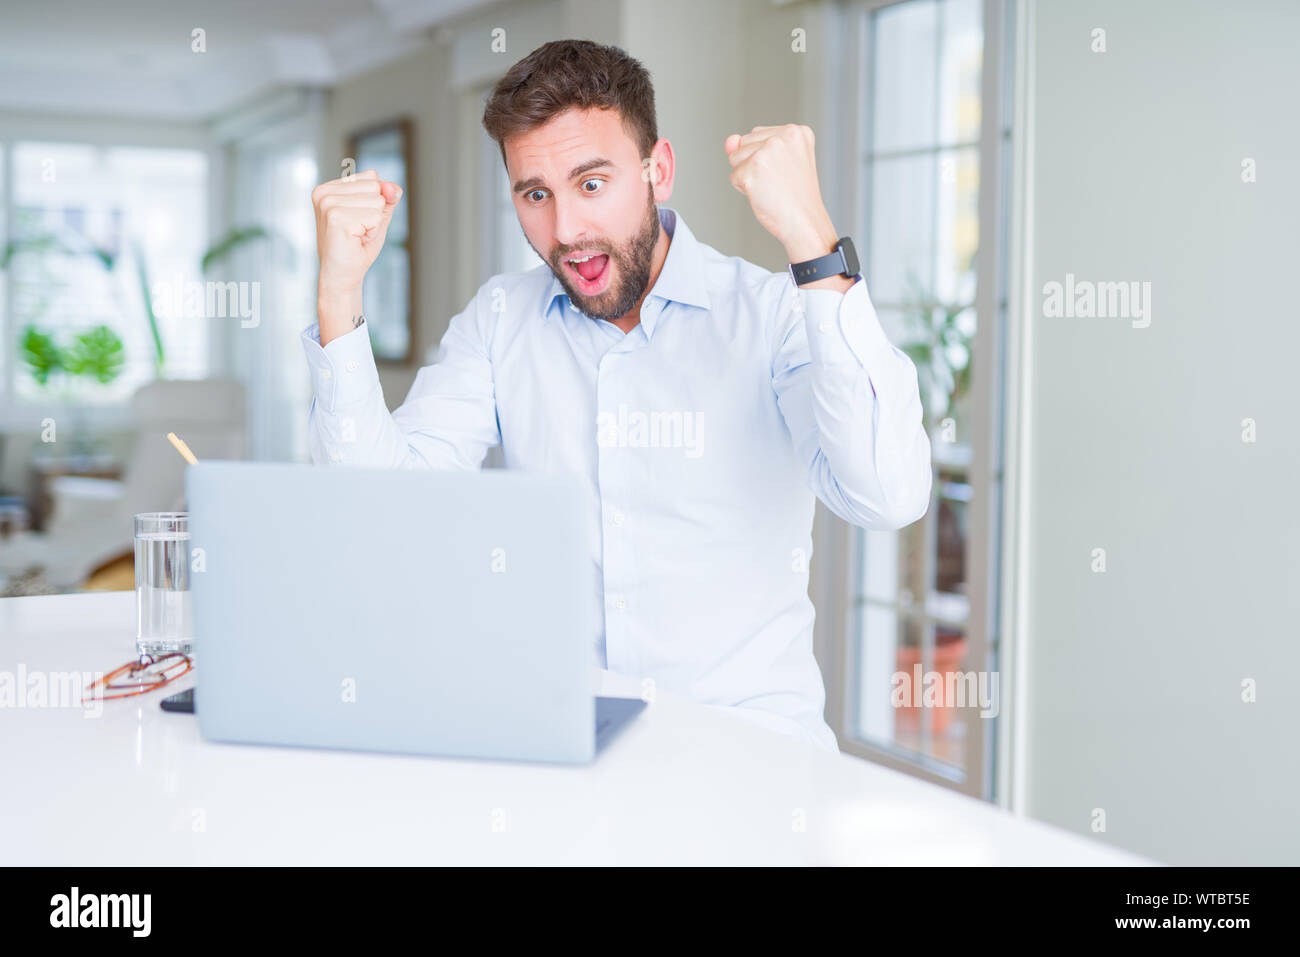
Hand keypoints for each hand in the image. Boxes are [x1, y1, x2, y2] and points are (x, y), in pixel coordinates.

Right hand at [311, 169, 401, 344]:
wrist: (343, 276)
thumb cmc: (357, 248)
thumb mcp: (377, 216)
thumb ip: (388, 197)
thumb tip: (392, 187)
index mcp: (329, 188)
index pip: (372, 177)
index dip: (374, 203)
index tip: (358, 221)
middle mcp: (324, 192)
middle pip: (375, 187)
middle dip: (375, 213)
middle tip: (357, 231)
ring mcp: (328, 203)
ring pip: (377, 201)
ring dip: (373, 224)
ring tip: (356, 236)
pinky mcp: (335, 217)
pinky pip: (375, 216)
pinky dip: (372, 232)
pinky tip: (355, 240)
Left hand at [724, 124, 838, 263]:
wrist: (805, 223)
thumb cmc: (796, 197)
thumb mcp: (781, 162)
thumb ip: (752, 145)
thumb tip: (730, 141)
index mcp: (796, 131)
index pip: (758, 135)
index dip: (765, 158)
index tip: (785, 172)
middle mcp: (783, 136)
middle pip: (744, 143)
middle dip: (754, 164)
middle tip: (779, 182)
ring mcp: (767, 152)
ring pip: (735, 158)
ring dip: (748, 176)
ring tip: (771, 187)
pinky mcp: (752, 170)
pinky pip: (734, 177)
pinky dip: (744, 190)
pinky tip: (764, 195)